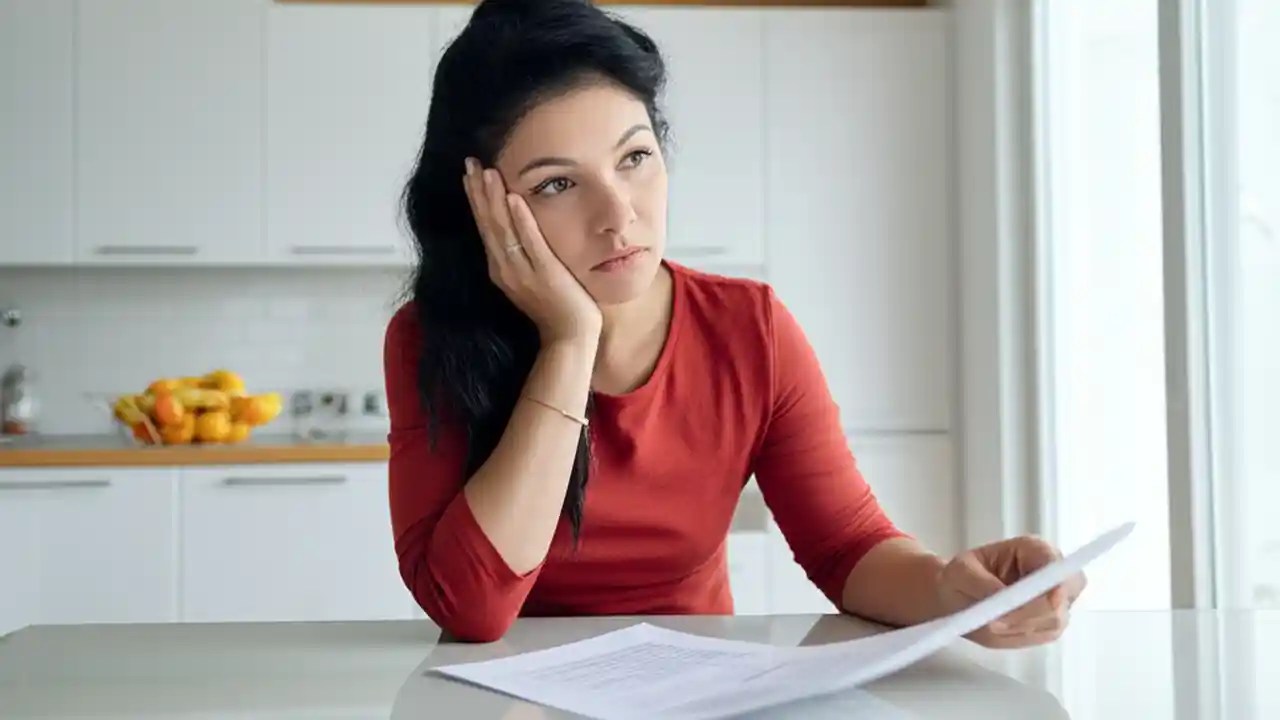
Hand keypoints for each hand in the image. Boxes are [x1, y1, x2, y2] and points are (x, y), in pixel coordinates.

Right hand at [463, 158, 602, 344]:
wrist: (569, 337)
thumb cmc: (556, 308)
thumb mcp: (532, 278)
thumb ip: (523, 257)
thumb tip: (518, 231)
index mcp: (502, 268)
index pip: (485, 227)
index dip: (476, 200)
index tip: (470, 174)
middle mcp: (506, 269)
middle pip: (488, 223)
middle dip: (478, 192)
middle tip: (471, 162)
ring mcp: (523, 271)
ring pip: (502, 229)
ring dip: (493, 199)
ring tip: (487, 172)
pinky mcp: (544, 273)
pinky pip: (529, 242)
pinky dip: (521, 220)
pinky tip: (513, 198)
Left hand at [936, 535, 1086, 648]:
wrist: (957, 594)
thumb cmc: (960, 577)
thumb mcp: (960, 572)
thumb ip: (983, 584)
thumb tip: (1006, 600)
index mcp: (1034, 549)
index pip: (1058, 569)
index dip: (1053, 588)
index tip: (1031, 603)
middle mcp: (1052, 574)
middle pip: (1062, 600)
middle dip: (1028, 615)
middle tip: (995, 622)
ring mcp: (1056, 600)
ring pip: (1054, 623)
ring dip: (1020, 628)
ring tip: (990, 623)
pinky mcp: (1050, 622)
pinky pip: (1044, 636)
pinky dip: (1020, 636)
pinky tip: (999, 630)